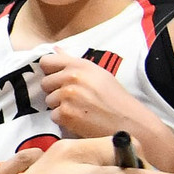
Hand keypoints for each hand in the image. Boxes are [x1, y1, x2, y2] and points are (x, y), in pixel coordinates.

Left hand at [38, 52, 161, 141]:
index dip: (50, 72)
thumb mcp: (98, 74)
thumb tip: (56, 50)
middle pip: (45, 83)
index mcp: (80, 65)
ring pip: (49, 101)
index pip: (46, 61)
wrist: (128, 122)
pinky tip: (80, 120)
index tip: (57, 79)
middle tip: (74, 99)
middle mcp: (72, 77)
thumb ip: (74, 62)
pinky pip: (54, 116)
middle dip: (55, 92)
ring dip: (60, 107)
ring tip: (80, 110)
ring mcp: (68, 95)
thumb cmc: (115, 99)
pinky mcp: (66, 113)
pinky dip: (64, 121)